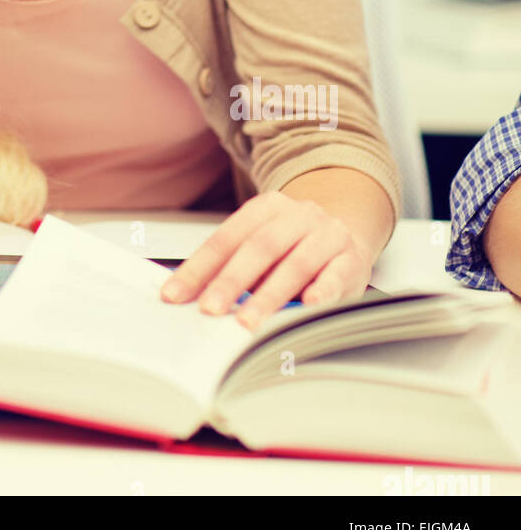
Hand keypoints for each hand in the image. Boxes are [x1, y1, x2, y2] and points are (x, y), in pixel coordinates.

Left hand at [159, 192, 374, 331]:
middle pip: (259, 247)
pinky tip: (309, 305)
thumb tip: (195, 295)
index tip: (176, 293)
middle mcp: (298, 216)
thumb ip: (233, 264)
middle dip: (231, 280)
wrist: (348, 228)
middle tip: (210, 309)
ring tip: (248, 321)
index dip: (199, 267)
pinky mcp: (353, 259)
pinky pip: (336, 275)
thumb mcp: (262, 243)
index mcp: (267, 207)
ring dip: (270, 295)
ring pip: (296, 264)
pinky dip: (323, 291)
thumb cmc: (294, 244)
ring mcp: (328, 235)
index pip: (226, 237)